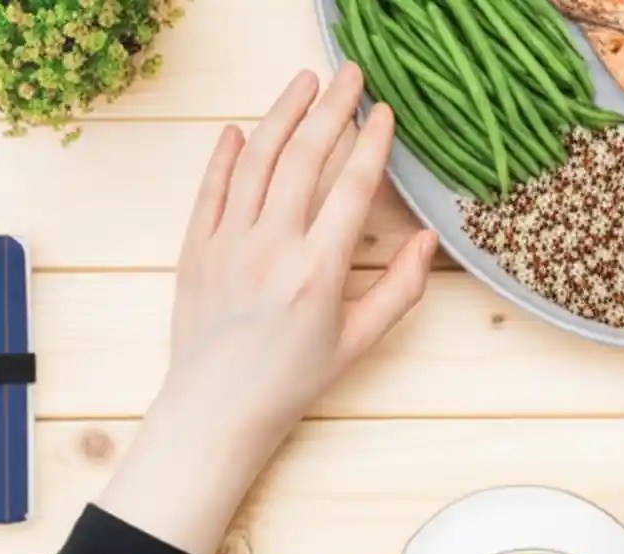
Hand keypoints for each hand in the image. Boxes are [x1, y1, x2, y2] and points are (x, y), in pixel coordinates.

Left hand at [99, 65, 437, 553]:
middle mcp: (271, 248)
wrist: (217, 409)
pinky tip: (239, 129)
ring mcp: (227, 245)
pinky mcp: (194, 249)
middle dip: (330, 109)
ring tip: (303, 84)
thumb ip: (400, 289)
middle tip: (349, 74)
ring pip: (255, 161)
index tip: (384, 112)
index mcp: (318, 272)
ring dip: (281, 115)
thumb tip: (429, 240)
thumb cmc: (292, 380)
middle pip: (303, 158)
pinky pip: (211, 189)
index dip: (371, 143)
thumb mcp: (359, 342)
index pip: (351, 187)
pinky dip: (225, 155)